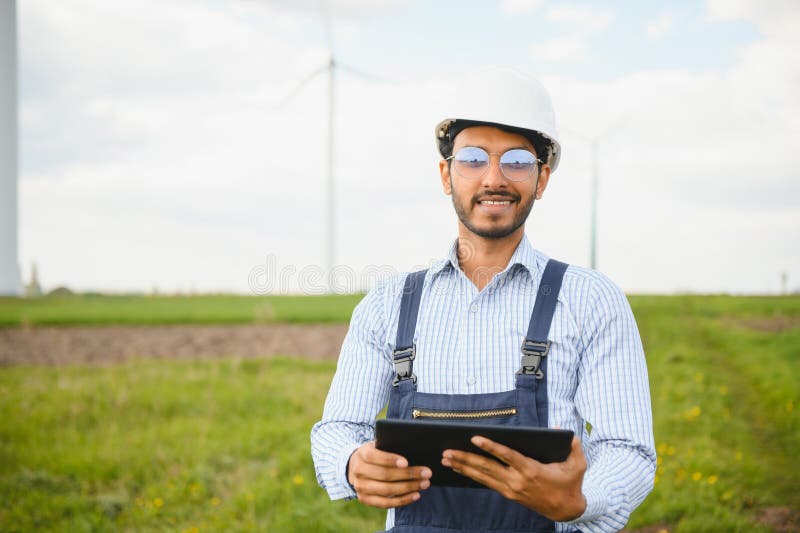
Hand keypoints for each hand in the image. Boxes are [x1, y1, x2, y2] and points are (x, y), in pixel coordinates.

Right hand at [347, 441, 431, 508]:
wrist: (358, 466)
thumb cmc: (377, 453)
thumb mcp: (379, 445)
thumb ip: (391, 447)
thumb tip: (415, 451)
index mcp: (362, 453)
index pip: (375, 456)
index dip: (390, 459)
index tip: (406, 462)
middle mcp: (358, 471)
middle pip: (385, 474)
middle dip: (408, 474)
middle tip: (427, 473)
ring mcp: (360, 487)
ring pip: (387, 490)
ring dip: (409, 488)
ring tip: (424, 484)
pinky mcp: (365, 500)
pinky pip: (386, 503)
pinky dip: (403, 500)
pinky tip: (416, 495)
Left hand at [441, 435, 586, 520]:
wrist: (568, 510)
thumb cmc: (571, 483)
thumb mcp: (577, 464)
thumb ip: (572, 445)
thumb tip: (561, 428)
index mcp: (531, 470)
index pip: (506, 456)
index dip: (490, 447)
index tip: (474, 438)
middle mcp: (517, 480)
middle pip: (487, 467)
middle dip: (465, 459)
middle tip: (446, 451)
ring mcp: (511, 489)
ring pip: (482, 476)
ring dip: (463, 467)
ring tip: (445, 459)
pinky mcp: (509, 494)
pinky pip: (486, 483)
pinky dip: (471, 474)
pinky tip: (459, 468)